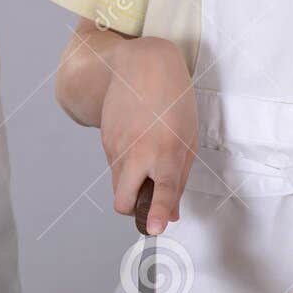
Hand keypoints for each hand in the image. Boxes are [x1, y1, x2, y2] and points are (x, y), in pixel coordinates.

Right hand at [99, 35, 196, 233]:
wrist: (140, 64)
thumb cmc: (173, 101)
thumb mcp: (188, 139)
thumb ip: (179, 179)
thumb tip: (172, 215)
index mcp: (166, 149)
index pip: (163, 188)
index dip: (157, 211)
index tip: (152, 228)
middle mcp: (138, 151)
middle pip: (122, 201)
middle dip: (131, 209)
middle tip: (145, 196)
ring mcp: (116, 147)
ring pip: (117, 184)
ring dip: (131, 182)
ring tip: (146, 152)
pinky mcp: (105, 140)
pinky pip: (114, 165)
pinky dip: (125, 162)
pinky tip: (136, 137)